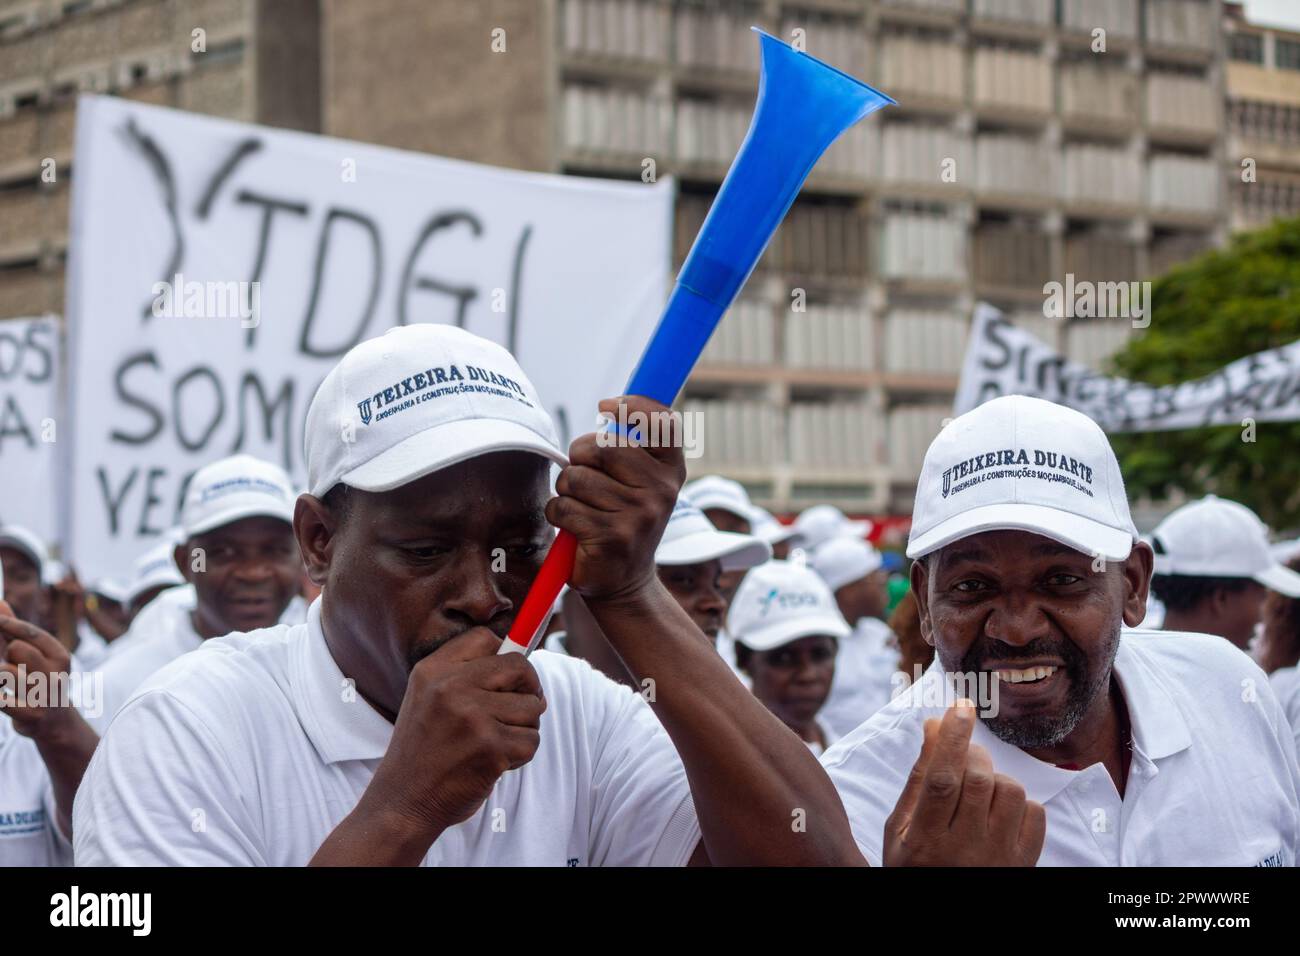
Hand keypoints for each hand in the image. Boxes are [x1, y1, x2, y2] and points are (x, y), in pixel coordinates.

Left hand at [0, 600, 80, 741]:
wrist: (56, 724)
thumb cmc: (38, 681)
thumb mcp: (33, 655)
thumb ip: (13, 631)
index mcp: (60, 656)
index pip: (31, 633)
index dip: (7, 623)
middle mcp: (56, 674)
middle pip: (17, 649)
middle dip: (6, 654)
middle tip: (11, 665)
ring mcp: (44, 696)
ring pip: (4, 672)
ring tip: (6, 683)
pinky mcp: (30, 715)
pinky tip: (0, 693)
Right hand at [360, 627, 546, 840]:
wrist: (402, 802)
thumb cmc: (424, 751)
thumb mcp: (427, 698)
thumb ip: (464, 674)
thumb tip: (520, 662)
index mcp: (433, 670)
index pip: (487, 638)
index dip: (507, 655)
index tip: (510, 678)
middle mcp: (451, 687)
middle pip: (519, 667)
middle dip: (530, 688)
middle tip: (520, 708)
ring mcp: (472, 717)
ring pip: (532, 707)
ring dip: (523, 727)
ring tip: (496, 741)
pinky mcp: (491, 748)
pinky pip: (531, 740)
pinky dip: (520, 755)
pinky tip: (494, 762)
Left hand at [548, 395, 684, 604]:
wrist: (624, 581)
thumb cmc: (622, 518)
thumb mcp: (639, 481)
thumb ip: (631, 444)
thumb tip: (612, 405)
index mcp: (671, 470)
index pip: (662, 423)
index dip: (632, 406)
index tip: (607, 406)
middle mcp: (661, 491)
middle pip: (602, 446)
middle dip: (580, 456)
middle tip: (585, 477)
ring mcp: (638, 515)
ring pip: (576, 477)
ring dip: (566, 491)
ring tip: (583, 507)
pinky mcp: (611, 537)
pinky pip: (563, 507)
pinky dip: (559, 515)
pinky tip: (576, 529)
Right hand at [883, 700, 1045, 865]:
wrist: (943, 917)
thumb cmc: (914, 866)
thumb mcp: (900, 829)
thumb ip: (918, 778)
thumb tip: (932, 725)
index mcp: (924, 841)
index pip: (941, 781)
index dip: (952, 739)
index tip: (961, 707)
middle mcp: (963, 850)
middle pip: (978, 781)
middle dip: (973, 753)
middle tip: (965, 754)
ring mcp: (998, 859)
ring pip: (1011, 792)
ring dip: (995, 778)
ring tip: (980, 791)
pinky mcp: (1024, 864)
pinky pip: (1035, 814)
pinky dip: (1020, 803)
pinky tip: (999, 812)